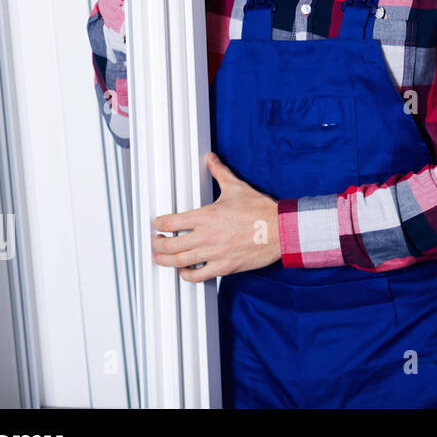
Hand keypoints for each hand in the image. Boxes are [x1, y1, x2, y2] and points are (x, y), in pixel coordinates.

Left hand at [152, 152, 280, 281]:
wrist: (280, 230)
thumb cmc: (261, 211)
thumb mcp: (237, 187)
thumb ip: (220, 173)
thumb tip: (211, 159)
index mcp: (206, 216)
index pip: (169, 222)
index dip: (159, 224)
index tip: (158, 225)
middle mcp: (206, 236)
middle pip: (168, 245)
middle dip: (157, 244)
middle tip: (156, 242)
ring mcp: (213, 253)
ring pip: (178, 262)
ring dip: (165, 261)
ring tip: (161, 258)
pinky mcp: (223, 267)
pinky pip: (197, 276)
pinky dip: (186, 275)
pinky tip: (185, 271)